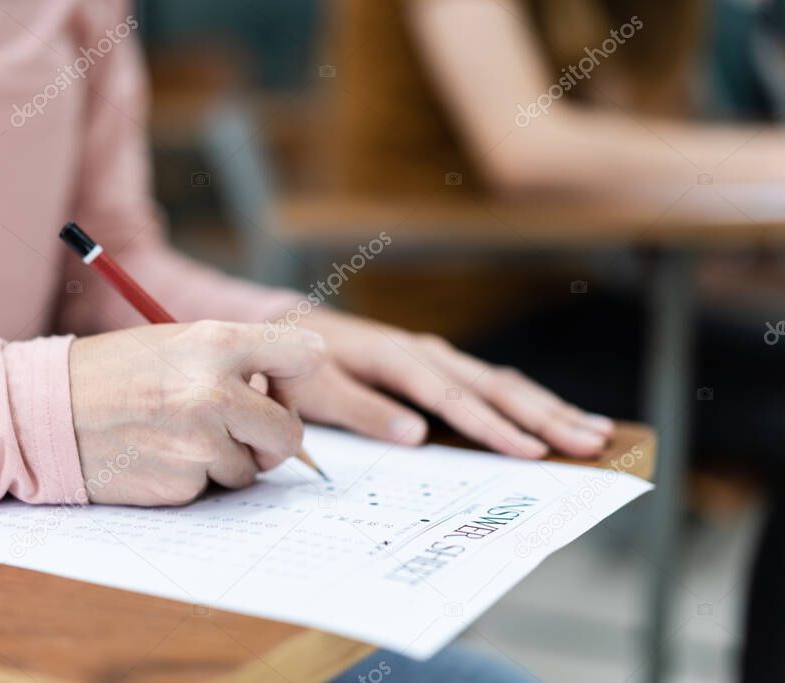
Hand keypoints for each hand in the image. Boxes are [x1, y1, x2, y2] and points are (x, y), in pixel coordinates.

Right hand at [68, 321, 323, 504]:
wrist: (43, 412)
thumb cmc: (113, 373)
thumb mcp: (177, 342)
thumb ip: (234, 362)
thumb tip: (284, 399)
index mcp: (218, 344)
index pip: (305, 354)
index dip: (295, 377)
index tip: (273, 385)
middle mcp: (215, 393)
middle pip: (289, 433)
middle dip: (271, 438)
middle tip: (243, 430)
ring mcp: (199, 444)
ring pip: (249, 469)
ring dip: (225, 460)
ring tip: (179, 435)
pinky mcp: (181, 485)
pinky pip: (210, 488)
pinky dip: (192, 479)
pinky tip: (157, 455)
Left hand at [294, 310, 612, 457]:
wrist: (293, 329)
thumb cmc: (303, 367)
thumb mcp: (319, 391)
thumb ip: (365, 411)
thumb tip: (418, 437)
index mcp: (398, 359)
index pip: (455, 400)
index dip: (496, 429)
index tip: (536, 453)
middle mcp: (427, 353)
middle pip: (495, 387)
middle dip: (547, 417)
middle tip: (594, 443)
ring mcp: (437, 356)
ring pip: (503, 382)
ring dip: (549, 407)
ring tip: (597, 430)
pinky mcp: (439, 364)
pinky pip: (492, 382)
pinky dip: (528, 399)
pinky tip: (557, 414)